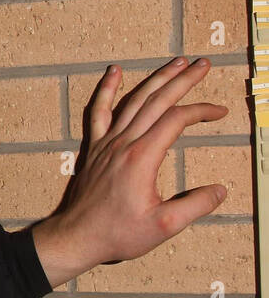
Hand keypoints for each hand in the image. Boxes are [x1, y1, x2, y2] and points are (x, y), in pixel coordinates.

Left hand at [31, 56, 229, 287]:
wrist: (77, 235)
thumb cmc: (118, 233)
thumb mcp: (164, 226)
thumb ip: (195, 206)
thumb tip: (220, 189)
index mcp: (142, 158)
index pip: (176, 120)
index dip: (200, 111)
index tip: (220, 111)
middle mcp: (123, 143)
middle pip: (156, 101)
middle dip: (182, 80)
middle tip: (203, 63)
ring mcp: (106, 142)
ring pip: (133, 101)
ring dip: (155, 79)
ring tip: (176, 61)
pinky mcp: (94, 147)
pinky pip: (98, 111)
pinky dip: (106, 90)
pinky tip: (114, 72)